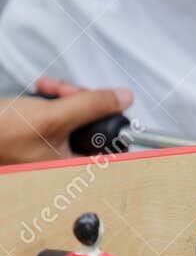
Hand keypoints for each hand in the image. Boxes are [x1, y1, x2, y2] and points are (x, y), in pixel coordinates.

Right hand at [0, 82, 133, 164]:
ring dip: (66, 96)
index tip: (104, 101)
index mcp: (72, 165)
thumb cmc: (2, 134)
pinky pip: (60, 114)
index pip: (110, 143)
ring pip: (77, 114)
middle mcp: (65, 159)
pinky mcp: (42, 135)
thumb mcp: (53, 116)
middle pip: (93, 123)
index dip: (108, 116)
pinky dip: (53, 99)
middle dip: (81, 99)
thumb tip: (123, 98)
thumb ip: (91, 106)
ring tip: (50, 90)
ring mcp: (53, 147)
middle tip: (67, 93)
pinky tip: (43, 92)